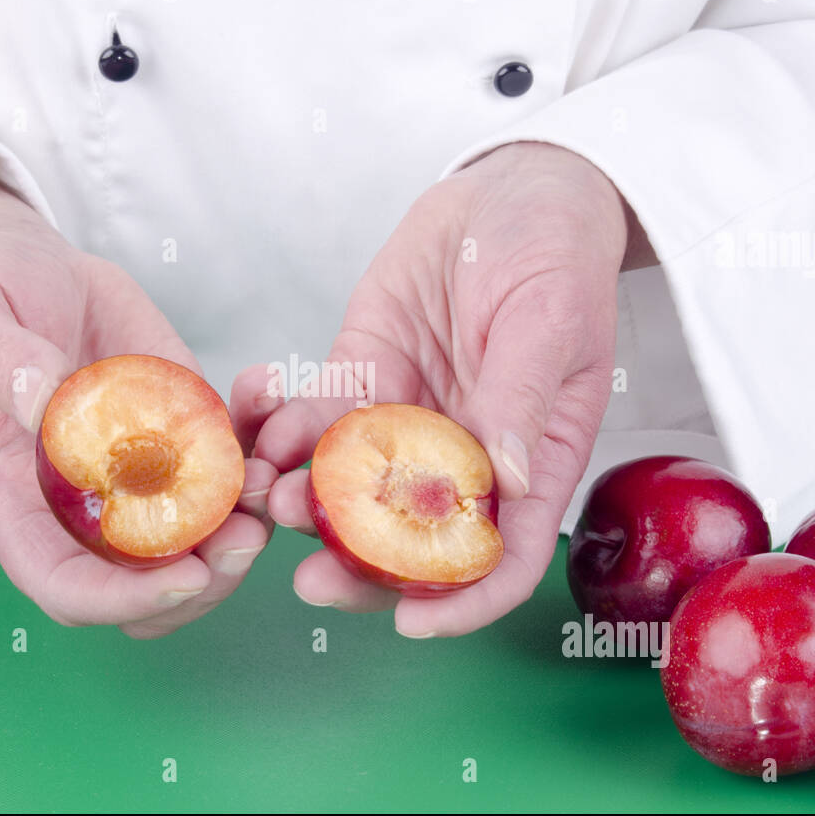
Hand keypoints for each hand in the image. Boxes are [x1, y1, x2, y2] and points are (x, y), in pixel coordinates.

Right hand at [0, 153, 274, 636]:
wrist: (28, 270)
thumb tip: (48, 405)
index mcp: (13, 501)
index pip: (68, 585)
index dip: (126, 598)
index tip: (187, 577)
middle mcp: (81, 503)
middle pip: (149, 582)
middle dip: (210, 576)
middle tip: (250, 532)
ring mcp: (138, 472)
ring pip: (202, 535)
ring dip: (246, 519)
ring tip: (269, 471)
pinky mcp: (178, 430)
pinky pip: (226, 458)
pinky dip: (258, 439)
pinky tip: (263, 390)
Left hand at [238, 142, 633, 636]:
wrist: (507, 189)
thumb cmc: (555, 250)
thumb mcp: (550, 318)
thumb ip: (521, 397)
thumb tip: (505, 481)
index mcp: (529, 459)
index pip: (503, 557)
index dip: (463, 603)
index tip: (412, 626)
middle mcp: (462, 456)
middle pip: (412, 542)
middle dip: (359, 568)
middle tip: (307, 577)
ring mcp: (406, 422)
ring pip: (351, 490)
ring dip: (306, 503)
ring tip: (267, 494)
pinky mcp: (360, 381)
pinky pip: (315, 423)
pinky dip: (284, 433)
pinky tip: (260, 426)